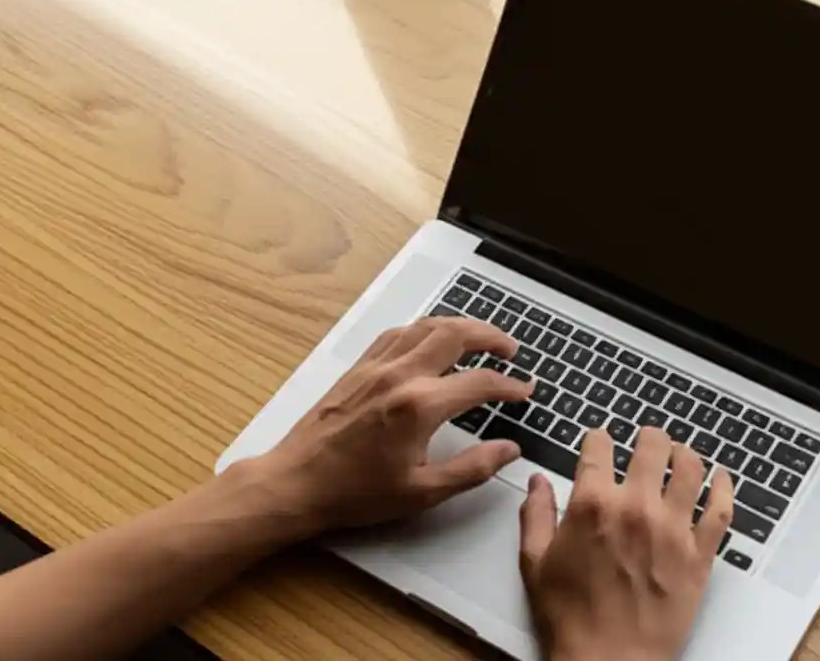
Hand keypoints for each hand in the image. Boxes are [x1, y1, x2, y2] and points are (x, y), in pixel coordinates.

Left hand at [246, 316, 531, 534]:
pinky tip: (432, 338)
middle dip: (490, 336)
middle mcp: (400, 376)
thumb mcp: (422, 492)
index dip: (509, 386)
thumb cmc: (355, 493)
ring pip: (426, 326)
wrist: (295, 484)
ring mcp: (376, 367)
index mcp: (419, 406)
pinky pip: (398, 333)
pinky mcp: (358, 368)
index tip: (524, 392)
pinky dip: (424, 329)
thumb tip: (508, 450)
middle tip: (511, 349)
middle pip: (456, 335)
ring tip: (480, 337)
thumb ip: (472, 468)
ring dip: (460, 326)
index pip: (479, 383)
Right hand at [519, 428, 733, 660]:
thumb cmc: (571, 618)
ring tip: (681, 452)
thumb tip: (538, 481)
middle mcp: (636, 508)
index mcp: (593, 505)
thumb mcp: (535, 563)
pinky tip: (721, 477)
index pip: (599, 448)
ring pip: (690, 469)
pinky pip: (720, 509)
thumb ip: (535, 514)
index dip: (598, 438)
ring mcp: (673, 529)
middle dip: (648, 437)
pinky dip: (723, 487)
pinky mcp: (699, 554)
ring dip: (685, 453)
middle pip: (652, 447)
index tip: (599, 441)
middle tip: (647, 440)